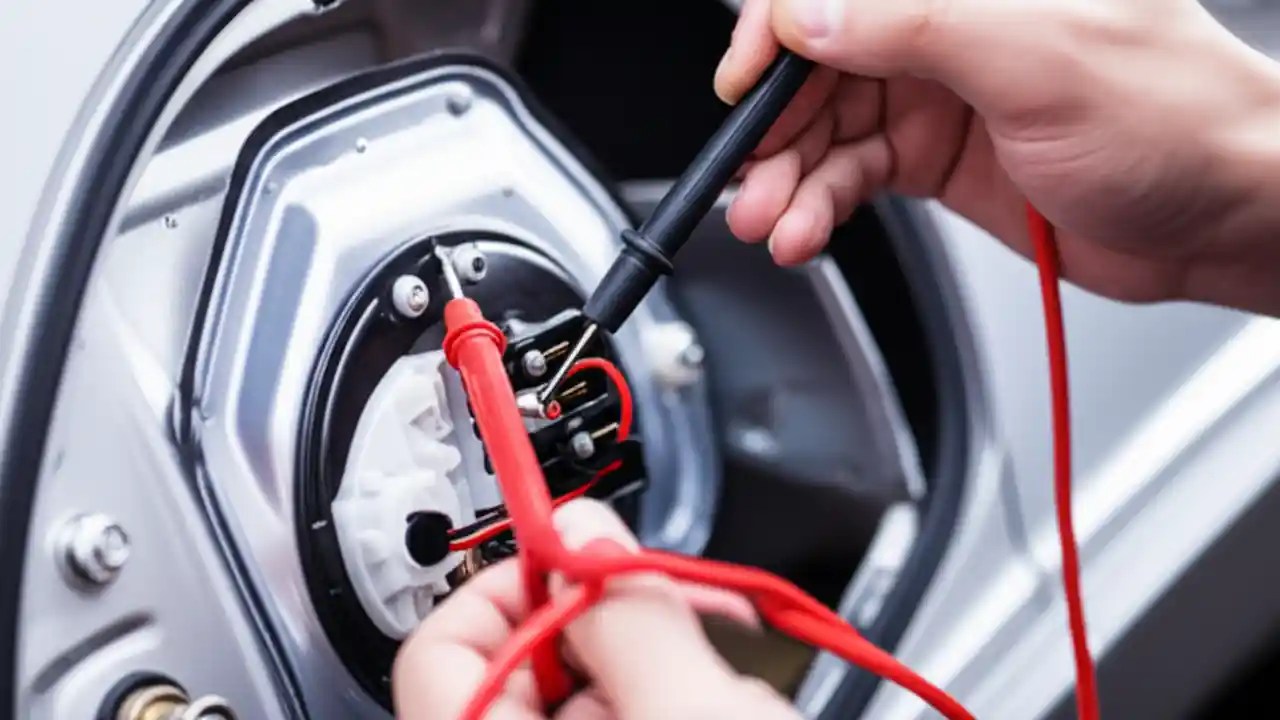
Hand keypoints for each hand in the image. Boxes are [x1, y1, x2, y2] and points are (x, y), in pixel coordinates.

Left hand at [392, 499, 800, 718]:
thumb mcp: (695, 712)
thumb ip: (630, 612)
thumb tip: (585, 528)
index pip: (438, 644)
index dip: (513, 581)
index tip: (580, 556)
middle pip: (529, 655)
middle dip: (614, 623)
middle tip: (677, 620)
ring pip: (594, 687)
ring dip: (664, 668)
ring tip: (724, 692)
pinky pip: (630, 711)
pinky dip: (678, 699)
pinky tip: (726, 708)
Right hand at [717, 0, 1279, 314]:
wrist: (1221, 217)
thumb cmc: (1175, 119)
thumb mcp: (1041, 57)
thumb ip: (916, 27)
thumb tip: (810, 16)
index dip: (778, 31)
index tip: (746, 86)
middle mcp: (944, 29)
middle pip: (818, 63)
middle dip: (774, 125)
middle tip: (749, 177)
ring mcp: (936, 94)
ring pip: (826, 128)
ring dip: (789, 178)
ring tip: (773, 221)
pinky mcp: (934, 156)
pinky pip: (853, 175)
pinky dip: (820, 206)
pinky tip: (805, 229)